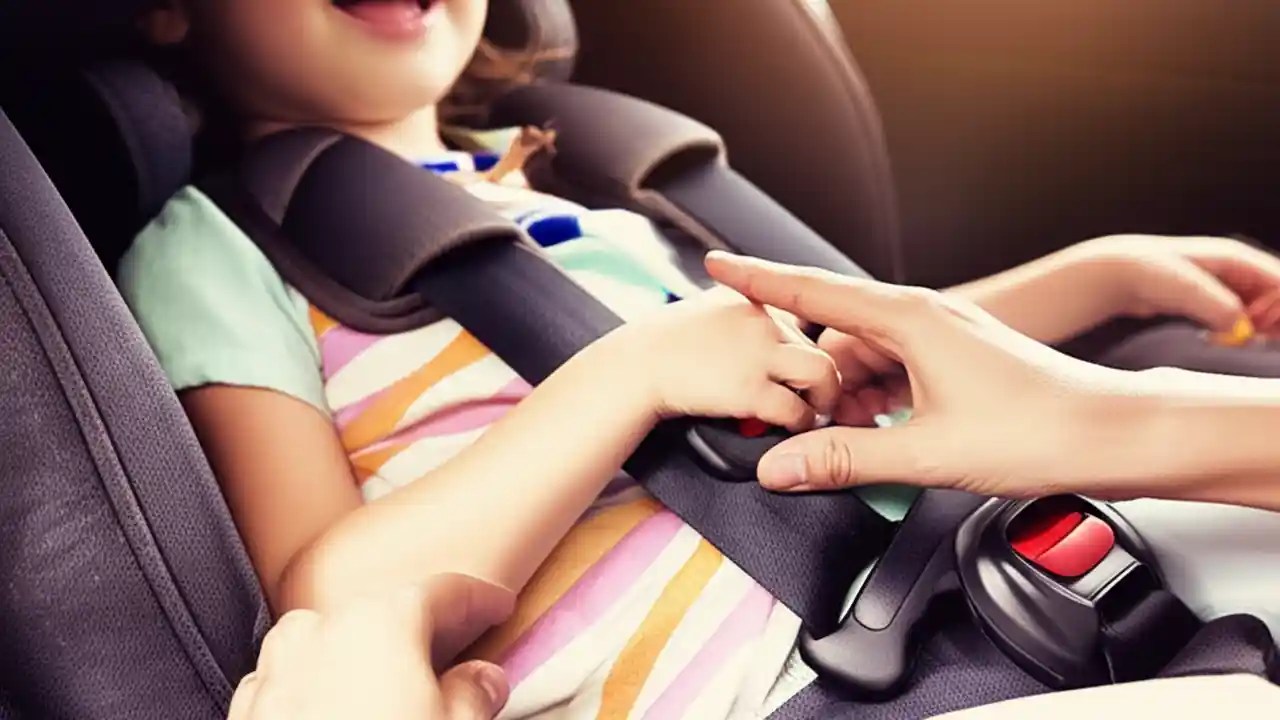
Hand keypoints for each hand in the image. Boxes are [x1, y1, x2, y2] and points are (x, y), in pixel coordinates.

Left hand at [228, 575, 514, 719]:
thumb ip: (473, 695)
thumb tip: (481, 681)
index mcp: (381, 623)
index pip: (444, 592)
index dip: (479, 599)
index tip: (496, 608)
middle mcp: (322, 633)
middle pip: (383, 612)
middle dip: (421, 631)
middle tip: (456, 649)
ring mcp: (277, 671)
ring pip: (327, 637)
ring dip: (362, 651)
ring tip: (392, 679)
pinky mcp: (249, 713)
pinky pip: (291, 678)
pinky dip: (318, 682)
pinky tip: (337, 708)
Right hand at [615, 287, 841, 430]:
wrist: (630, 368)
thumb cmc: (663, 347)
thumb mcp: (710, 313)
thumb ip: (746, 315)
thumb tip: (774, 325)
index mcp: (750, 297)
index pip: (802, 293)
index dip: (826, 309)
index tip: (849, 335)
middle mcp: (761, 317)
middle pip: (821, 341)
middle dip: (826, 372)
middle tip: (821, 393)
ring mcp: (758, 351)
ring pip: (822, 372)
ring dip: (825, 396)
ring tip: (814, 412)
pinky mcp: (750, 389)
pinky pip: (796, 409)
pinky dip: (800, 422)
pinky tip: (791, 428)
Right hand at [704, 252, 1187, 499]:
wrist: (1111, 434)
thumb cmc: (1038, 429)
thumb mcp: (927, 452)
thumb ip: (846, 458)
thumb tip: (779, 468)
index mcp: (909, 319)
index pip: (813, 293)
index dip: (758, 280)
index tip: (716, 265)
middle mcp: (922, 318)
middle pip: (834, 338)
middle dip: (807, 379)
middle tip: (787, 423)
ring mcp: (941, 339)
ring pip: (865, 360)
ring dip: (845, 399)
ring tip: (841, 443)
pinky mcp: (954, 363)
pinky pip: (894, 373)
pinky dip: (876, 403)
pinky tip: (877, 437)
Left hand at [1071, 234, 1279, 331]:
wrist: (1116, 273)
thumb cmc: (1149, 272)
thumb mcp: (1188, 290)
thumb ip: (1219, 308)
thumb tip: (1244, 330)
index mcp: (1237, 258)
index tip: (1271, 330)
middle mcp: (1234, 269)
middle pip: (1274, 295)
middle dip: (1274, 318)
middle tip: (1260, 338)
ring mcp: (1222, 284)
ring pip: (1257, 307)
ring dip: (1256, 326)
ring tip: (1242, 339)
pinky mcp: (1208, 299)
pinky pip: (1237, 316)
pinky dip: (1238, 328)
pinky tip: (1223, 338)